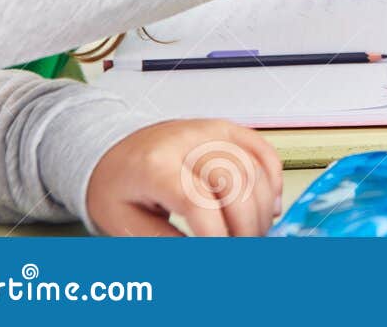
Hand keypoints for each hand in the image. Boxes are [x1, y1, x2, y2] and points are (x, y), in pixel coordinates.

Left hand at [85, 119, 282, 236]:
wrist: (113, 151)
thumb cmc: (117, 186)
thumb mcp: (124, 224)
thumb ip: (164, 243)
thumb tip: (202, 258)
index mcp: (153, 166)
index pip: (196, 200)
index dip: (215, 233)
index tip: (221, 255)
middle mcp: (186, 142)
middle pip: (233, 180)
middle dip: (246, 223)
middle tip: (243, 248)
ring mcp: (210, 131)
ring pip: (253, 167)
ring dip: (262, 207)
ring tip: (253, 233)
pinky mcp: (226, 129)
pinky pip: (262, 150)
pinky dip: (273, 180)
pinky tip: (268, 205)